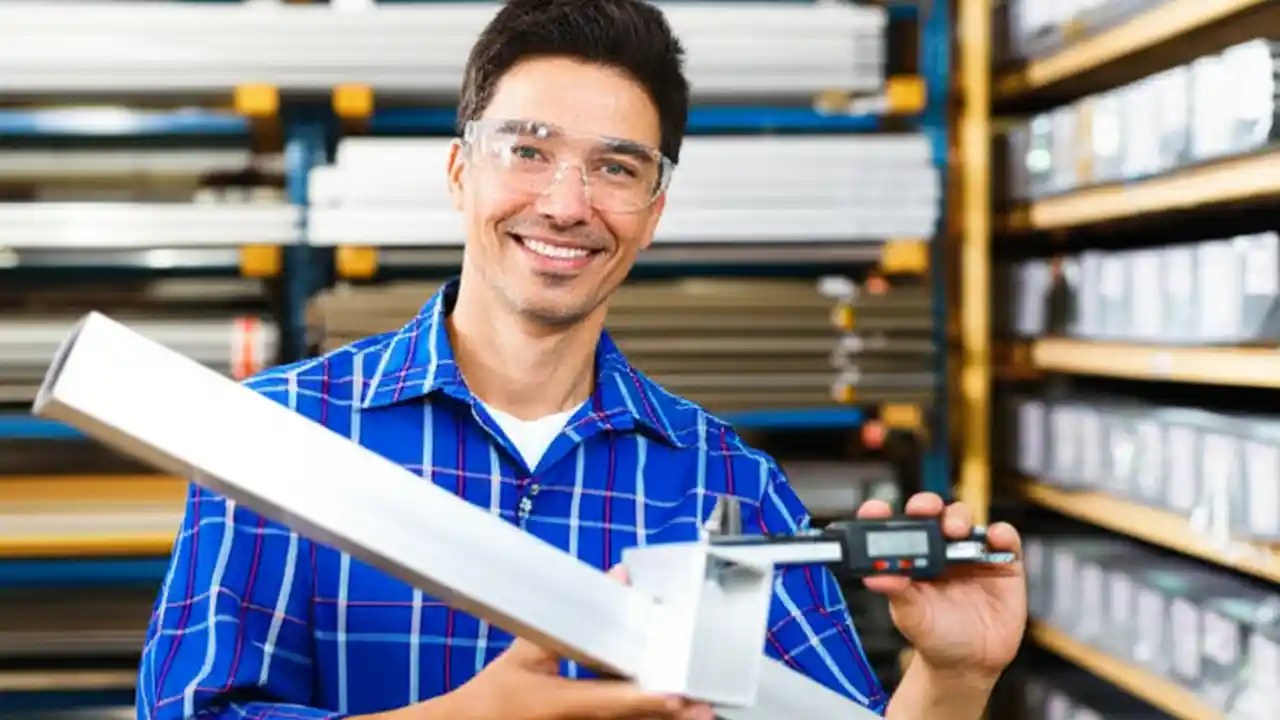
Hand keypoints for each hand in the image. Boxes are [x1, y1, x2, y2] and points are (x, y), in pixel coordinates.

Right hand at [443, 565, 714, 719]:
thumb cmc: (496, 695)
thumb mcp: (525, 654)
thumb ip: (568, 618)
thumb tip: (614, 579)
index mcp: (560, 703)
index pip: (609, 699)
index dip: (645, 699)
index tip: (675, 696)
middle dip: (669, 715)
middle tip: (704, 707)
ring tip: (698, 712)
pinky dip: (642, 717)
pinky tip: (668, 713)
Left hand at [858, 492, 1025, 680]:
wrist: (970, 663)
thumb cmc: (935, 636)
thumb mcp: (912, 616)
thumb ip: (897, 593)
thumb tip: (875, 577)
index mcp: (911, 557)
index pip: (894, 526)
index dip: (883, 513)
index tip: (875, 510)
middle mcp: (939, 548)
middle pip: (932, 513)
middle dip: (926, 504)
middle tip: (923, 509)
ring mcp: (970, 553)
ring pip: (965, 519)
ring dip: (959, 517)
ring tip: (955, 530)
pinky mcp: (1001, 563)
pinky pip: (1005, 539)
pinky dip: (1001, 533)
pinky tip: (995, 537)